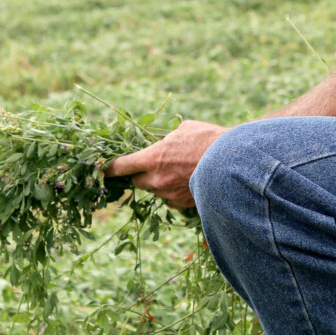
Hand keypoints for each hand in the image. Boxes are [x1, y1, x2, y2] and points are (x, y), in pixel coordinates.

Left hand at [106, 120, 227, 209]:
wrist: (233, 164)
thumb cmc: (209, 140)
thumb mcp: (184, 129)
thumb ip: (168, 138)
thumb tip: (166, 142)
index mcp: (152, 158)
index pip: (121, 166)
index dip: (109, 168)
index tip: (102, 170)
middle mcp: (156, 180)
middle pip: (137, 182)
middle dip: (141, 175)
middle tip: (153, 166)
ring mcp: (170, 195)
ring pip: (156, 191)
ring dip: (161, 183)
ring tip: (178, 171)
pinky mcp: (184, 205)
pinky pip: (172, 200)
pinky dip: (175, 193)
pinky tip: (189, 181)